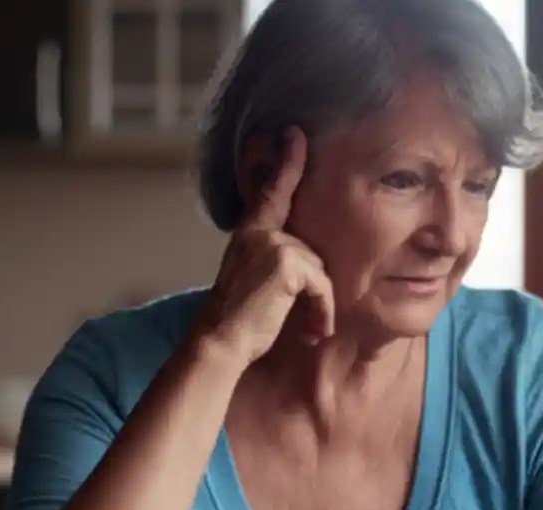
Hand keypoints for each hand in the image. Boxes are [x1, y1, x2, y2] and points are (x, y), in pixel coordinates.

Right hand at [192, 126, 334, 364]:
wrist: (219, 342)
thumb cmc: (238, 322)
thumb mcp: (255, 282)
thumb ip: (275, 263)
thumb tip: (309, 268)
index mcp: (248, 234)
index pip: (269, 192)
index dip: (285, 162)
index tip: (294, 133)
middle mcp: (258, 233)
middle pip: (312, 252)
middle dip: (317, 291)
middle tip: (310, 323)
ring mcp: (272, 244)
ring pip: (319, 270)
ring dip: (320, 306)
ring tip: (310, 332)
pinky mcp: (286, 262)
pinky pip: (323, 284)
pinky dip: (323, 310)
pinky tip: (313, 333)